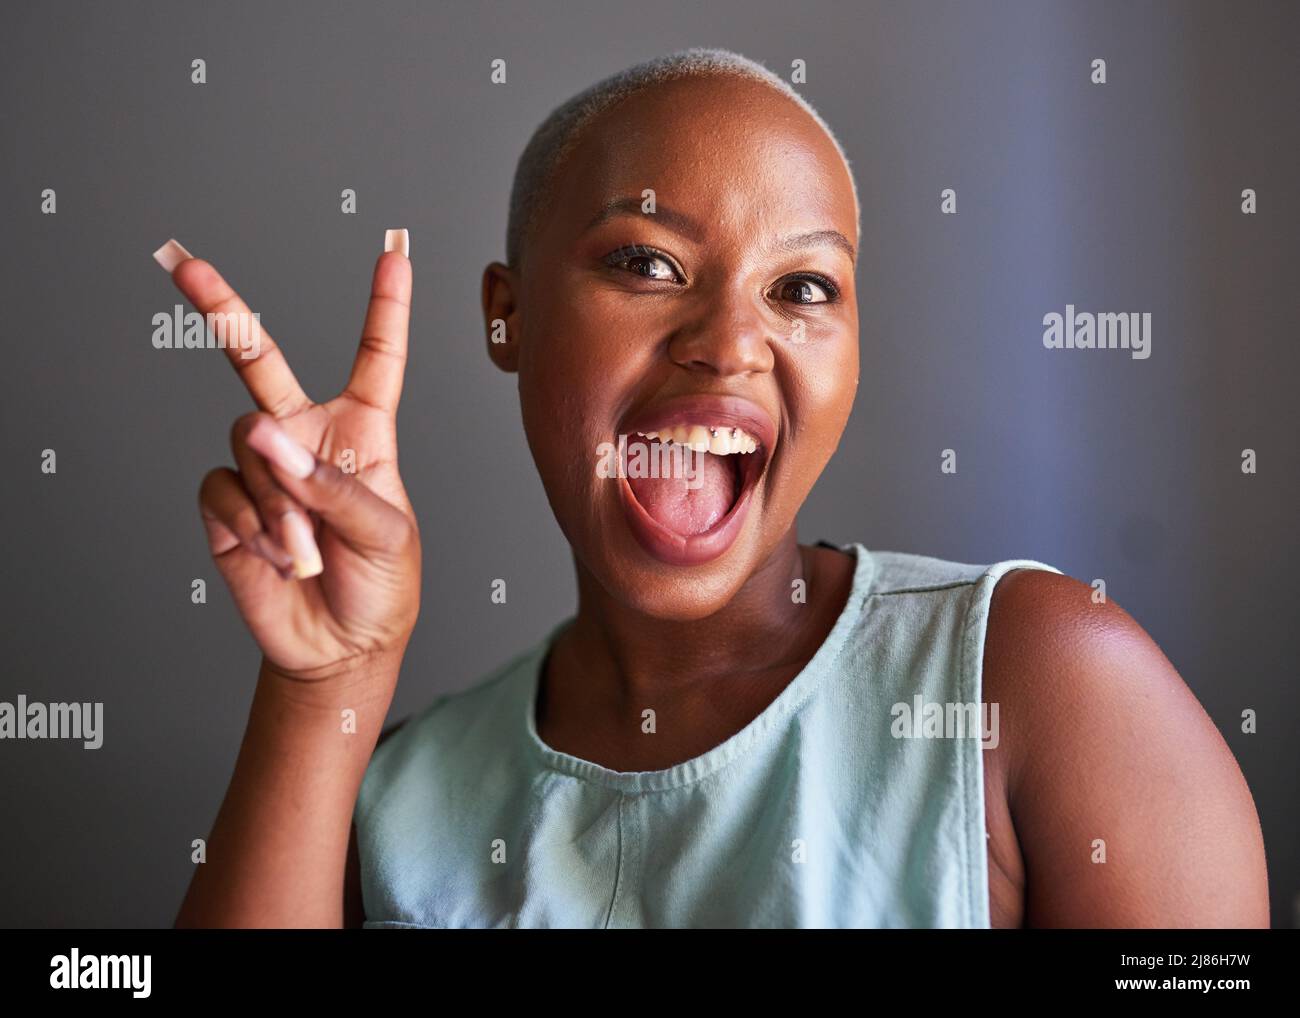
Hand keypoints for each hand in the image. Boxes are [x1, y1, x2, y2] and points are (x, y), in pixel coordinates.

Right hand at [159, 234, 421, 681]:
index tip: (395, 252)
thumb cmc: (380, 585)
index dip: (385, 307)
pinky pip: (222, 489)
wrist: (340, 647)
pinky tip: (277, 555)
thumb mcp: (385, 535)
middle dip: (221, 309)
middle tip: (182, 263)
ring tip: (306, 548)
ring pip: (248, 445)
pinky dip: (251, 525)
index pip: (376, 359)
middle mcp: (306, 437)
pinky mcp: (227, 503)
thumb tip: (268, 437)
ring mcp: (262, 468)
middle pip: (258, 360)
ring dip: (279, 502)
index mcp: (363, 432)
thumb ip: (333, 486)